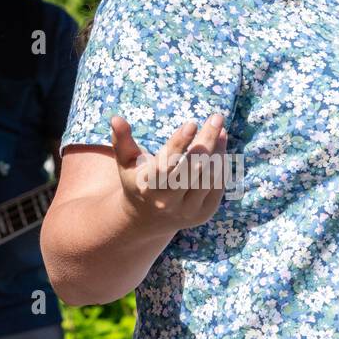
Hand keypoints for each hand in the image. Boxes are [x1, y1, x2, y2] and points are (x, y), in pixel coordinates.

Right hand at [110, 113, 228, 232]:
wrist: (146, 220)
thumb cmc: (137, 181)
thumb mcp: (125, 162)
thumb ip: (121, 140)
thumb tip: (116, 118)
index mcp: (147, 187)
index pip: (165, 165)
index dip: (179, 144)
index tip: (192, 123)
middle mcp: (167, 202)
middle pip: (192, 169)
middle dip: (207, 141)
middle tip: (216, 118)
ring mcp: (187, 211)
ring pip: (209, 178)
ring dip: (218, 151)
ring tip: (221, 129)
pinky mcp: (203, 214)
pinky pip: (217, 187)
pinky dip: (222, 165)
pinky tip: (222, 146)